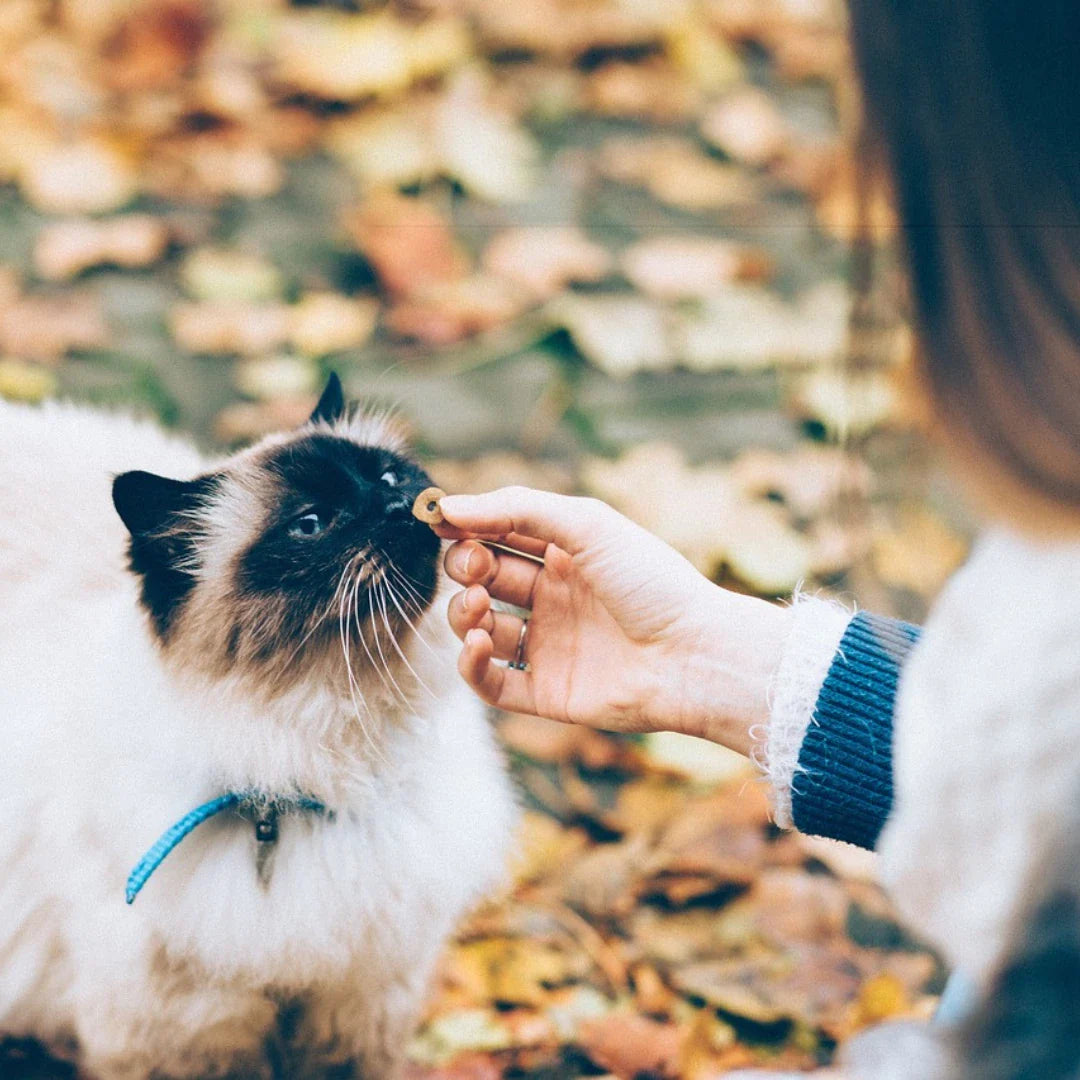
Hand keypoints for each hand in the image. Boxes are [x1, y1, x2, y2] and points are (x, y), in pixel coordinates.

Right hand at [436, 487, 791, 752]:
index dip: (467, 528)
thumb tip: (449, 508)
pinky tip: (480, 643)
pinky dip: (471, 664)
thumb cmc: (651, 582)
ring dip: (464, 614)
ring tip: (482, 607)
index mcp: (566, 555)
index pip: (499, 535)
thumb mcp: (586, 525)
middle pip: (483, 579)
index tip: (440, 523)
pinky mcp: (546, 692)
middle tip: (474, 567)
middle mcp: (553, 599)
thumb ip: (516, 509)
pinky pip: (490, 682)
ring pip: (479, 629)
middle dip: (465, 568)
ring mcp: (549, 646)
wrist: (693, 654)